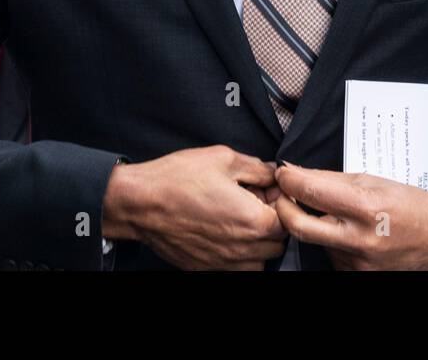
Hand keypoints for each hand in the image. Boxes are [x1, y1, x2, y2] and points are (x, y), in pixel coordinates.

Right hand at [102, 146, 286, 269]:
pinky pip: (236, 268)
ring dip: (257, 241)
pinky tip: (222, 231)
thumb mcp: (223, 158)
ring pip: (259, 259)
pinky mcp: (206, 269)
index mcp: (253, 221)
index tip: (268, 189)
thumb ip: (257, 168)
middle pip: (277, 243)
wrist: (139, 203)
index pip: (289, 220)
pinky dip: (237, 254)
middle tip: (253, 200)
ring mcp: (223, 263)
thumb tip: (273, 173)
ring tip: (238, 218)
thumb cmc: (177, 179)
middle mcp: (242, 248)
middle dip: (272, 222)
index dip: (281, 202)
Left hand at [274, 163, 427, 269]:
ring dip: (317, 224)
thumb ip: (330, 179)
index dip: (289, 181)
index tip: (283, 175)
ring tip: (341, 216)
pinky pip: (330, 254)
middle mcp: (359, 239)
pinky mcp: (356, 275)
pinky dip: (333, 242)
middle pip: (298, 226)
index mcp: (365, 208)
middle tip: (283, 196)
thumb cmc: (410, 205)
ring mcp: (357, 263)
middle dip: (283, 208)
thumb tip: (295, 173)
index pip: (311, 192)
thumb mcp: (372, 181)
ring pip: (316, 240)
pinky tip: (351, 234)